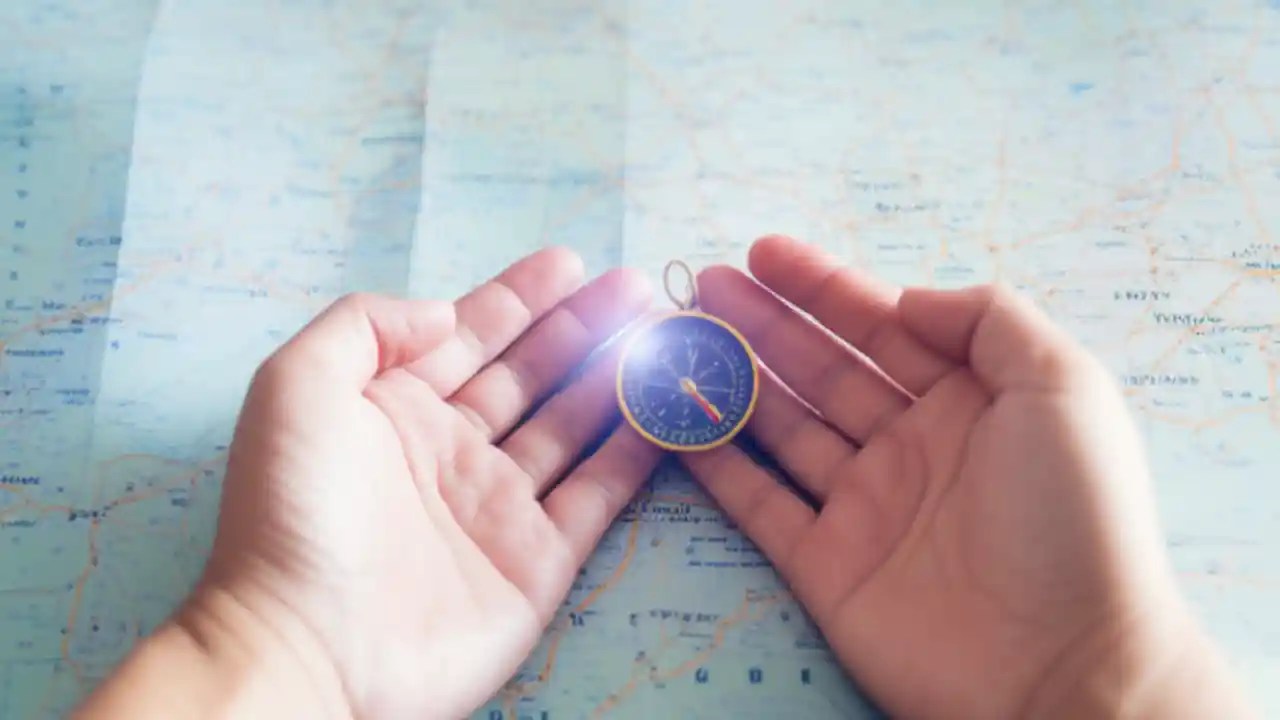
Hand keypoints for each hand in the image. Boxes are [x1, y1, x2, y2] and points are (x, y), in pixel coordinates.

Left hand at [79, 248, 660, 719]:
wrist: (308, 648)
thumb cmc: (295, 513)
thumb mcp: (296, 386)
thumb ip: (365, 325)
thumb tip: (444, 313)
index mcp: (395, 408)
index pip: (470, 335)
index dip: (521, 297)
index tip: (570, 262)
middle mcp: (451, 450)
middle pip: (531, 373)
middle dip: (581, 327)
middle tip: (636, 287)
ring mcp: (497, 507)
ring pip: (572, 426)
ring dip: (615, 381)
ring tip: (661, 337)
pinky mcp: (537, 563)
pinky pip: (597, 496)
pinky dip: (633, 455)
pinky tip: (665, 414)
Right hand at [683, 236, 1253, 718]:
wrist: (1063, 668)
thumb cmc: (1073, 518)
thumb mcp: (1062, 388)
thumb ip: (988, 321)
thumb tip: (906, 299)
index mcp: (969, 401)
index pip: (883, 327)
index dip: (822, 287)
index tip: (763, 251)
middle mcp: (912, 446)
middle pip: (823, 370)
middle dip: (765, 324)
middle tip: (703, 284)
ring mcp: (865, 506)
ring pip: (784, 428)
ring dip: (733, 382)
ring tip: (679, 338)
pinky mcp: (825, 565)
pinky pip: (760, 503)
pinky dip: (718, 465)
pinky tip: (679, 423)